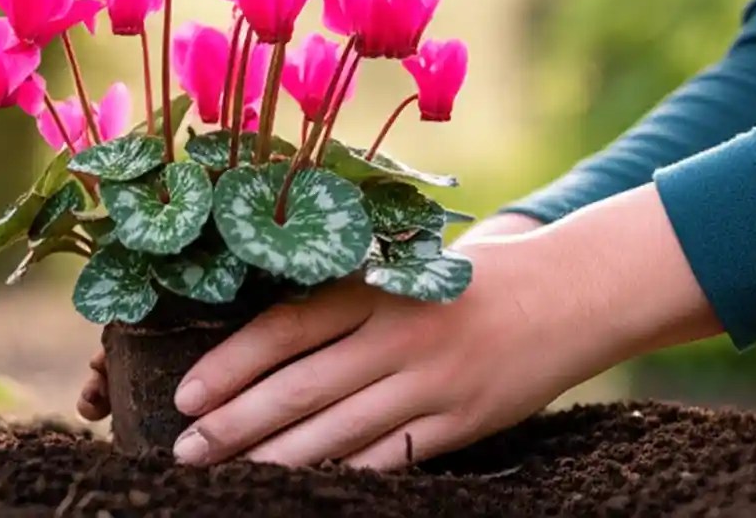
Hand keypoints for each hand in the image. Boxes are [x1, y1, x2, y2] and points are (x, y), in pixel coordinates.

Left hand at [170, 185, 720, 468]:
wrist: (570, 292)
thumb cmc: (471, 276)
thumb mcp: (404, 266)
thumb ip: (345, 296)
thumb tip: (261, 338)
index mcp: (375, 287)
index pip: (284, 328)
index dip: (229, 363)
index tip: (185, 394)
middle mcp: (397, 334)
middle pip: (299, 388)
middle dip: (233, 424)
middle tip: (185, 450)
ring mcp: (431, 382)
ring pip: (335, 433)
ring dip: (273, 460)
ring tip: (225, 477)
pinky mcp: (461, 421)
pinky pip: (388, 459)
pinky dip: (340, 475)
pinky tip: (300, 489)